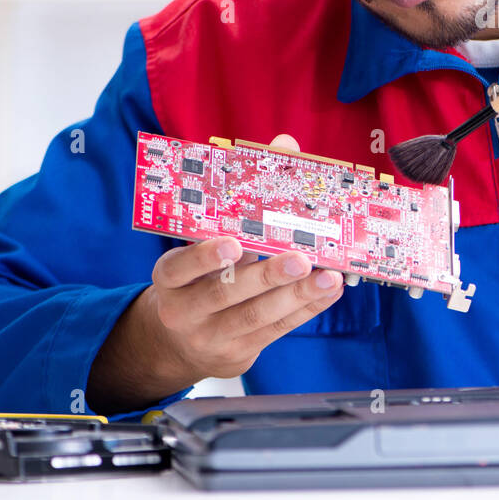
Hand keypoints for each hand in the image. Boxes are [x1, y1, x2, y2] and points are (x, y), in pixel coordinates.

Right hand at [145, 132, 344, 381]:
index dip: (204, 257)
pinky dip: (306, 310)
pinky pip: (277, 331)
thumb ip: (243, 196)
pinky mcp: (238, 354)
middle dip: (266, 277)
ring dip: (296, 296)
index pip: (180, 267)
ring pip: (256, 317)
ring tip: (327, 277)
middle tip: (299, 259)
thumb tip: (284, 145)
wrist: (179, 340)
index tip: (233, 244)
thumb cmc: (200, 274)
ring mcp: (211, 337)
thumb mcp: (204, 241)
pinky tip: (328, 291)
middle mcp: (185, 310)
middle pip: (225, 294)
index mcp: (170, 277)